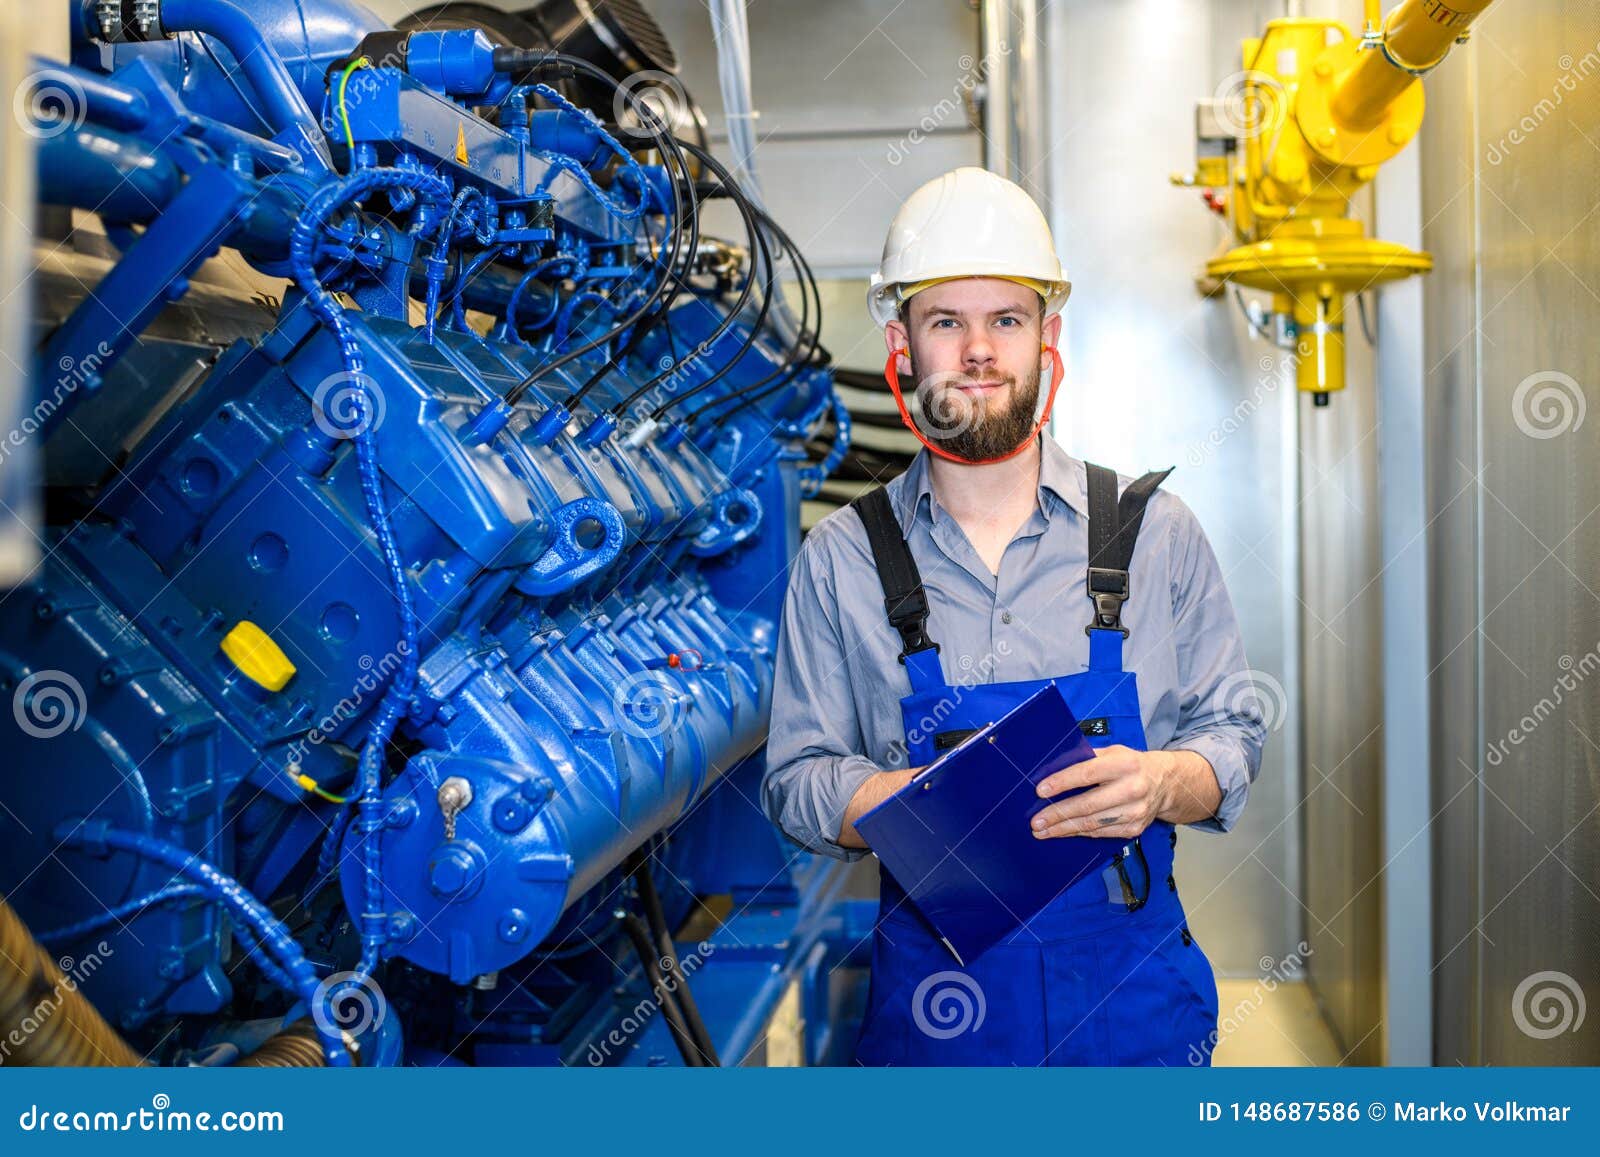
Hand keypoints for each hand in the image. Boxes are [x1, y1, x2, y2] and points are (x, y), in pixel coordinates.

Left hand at [1029, 745, 1173, 840]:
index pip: (1087, 774)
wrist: (1165, 783)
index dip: (1062, 783)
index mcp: (1125, 764)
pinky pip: (1100, 833)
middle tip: (1036, 820)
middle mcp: (1132, 788)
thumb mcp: (1113, 752)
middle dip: (1057, 814)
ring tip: (1042, 831)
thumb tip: (1053, 767)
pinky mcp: (1134, 829)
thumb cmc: (1131, 765)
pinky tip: (1063, 832)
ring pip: (1092, 824)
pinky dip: (1078, 833)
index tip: (1040, 790)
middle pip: (1088, 805)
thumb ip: (1087, 758)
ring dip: (1063, 828)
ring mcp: (1135, 812)